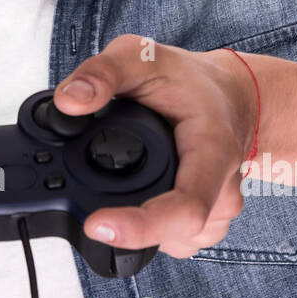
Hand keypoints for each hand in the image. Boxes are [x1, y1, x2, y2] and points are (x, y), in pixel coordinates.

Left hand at [52, 37, 257, 258]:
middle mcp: (222, 190)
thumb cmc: (190, 80)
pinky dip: (147, 226)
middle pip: (172, 233)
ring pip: (171, 241)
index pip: (186, 208)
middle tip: (89, 199)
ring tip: (119, 185)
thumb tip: (69, 103)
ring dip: (137, 225)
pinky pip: (173, 241)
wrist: (227, 98)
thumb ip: (103, 72)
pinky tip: (138, 197)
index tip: (97, 225)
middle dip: (125, 225)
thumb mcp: (143, 56)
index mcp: (213, 151)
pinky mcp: (206, 224)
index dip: (141, 227)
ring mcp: (218, 212)